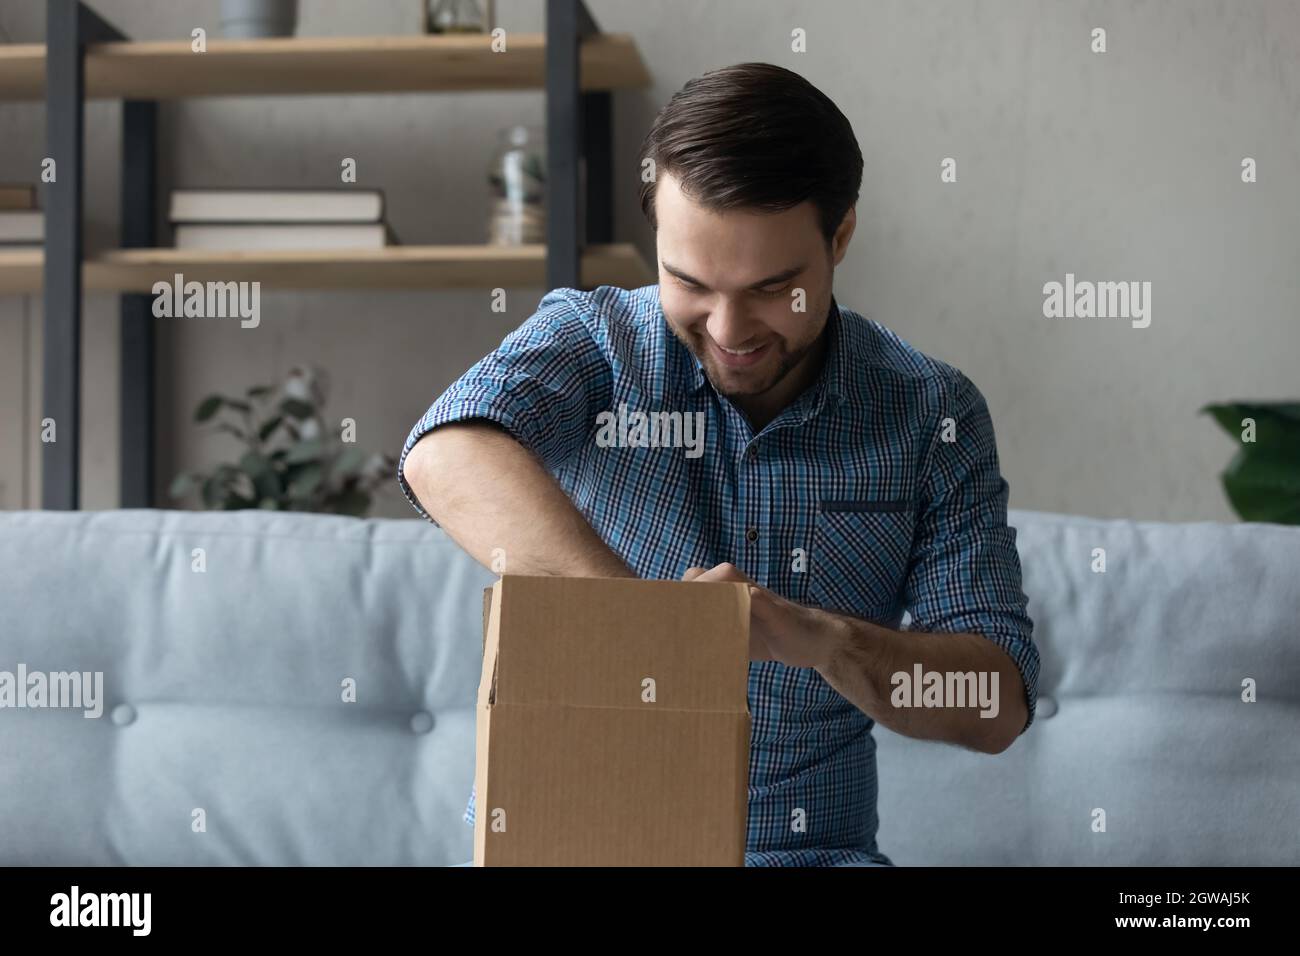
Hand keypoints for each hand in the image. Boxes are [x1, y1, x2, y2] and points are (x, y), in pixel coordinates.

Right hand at [681, 563, 830, 667]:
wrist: (814, 644)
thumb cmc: (801, 628)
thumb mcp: (783, 619)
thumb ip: (765, 605)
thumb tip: (748, 593)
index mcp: (739, 586)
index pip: (703, 577)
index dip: (689, 590)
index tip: (681, 609)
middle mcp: (730, 595)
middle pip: (693, 588)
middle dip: (680, 603)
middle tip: (674, 627)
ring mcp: (729, 612)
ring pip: (696, 606)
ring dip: (685, 619)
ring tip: (676, 641)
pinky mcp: (730, 630)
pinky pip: (707, 627)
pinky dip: (696, 636)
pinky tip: (692, 654)